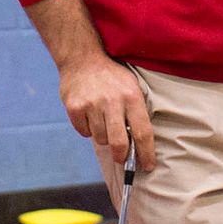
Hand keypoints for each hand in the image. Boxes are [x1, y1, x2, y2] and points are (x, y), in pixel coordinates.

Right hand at [59, 52, 153, 169]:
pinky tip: (89, 114)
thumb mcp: (131, 86)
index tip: (148, 166)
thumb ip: (136, 112)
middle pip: (119, 143)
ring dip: (103, 136)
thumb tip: (140, 145)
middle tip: (121, 158)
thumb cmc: (112, 76)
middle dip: (122, 156)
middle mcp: (112, 101)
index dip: (147, 153)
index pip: (142, 132)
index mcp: (131, 96)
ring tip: (102, 119)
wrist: (82, 57)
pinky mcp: (75, 107)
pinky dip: (87, 129)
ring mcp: (92, 104)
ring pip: (100, 139)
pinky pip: (84, 132)